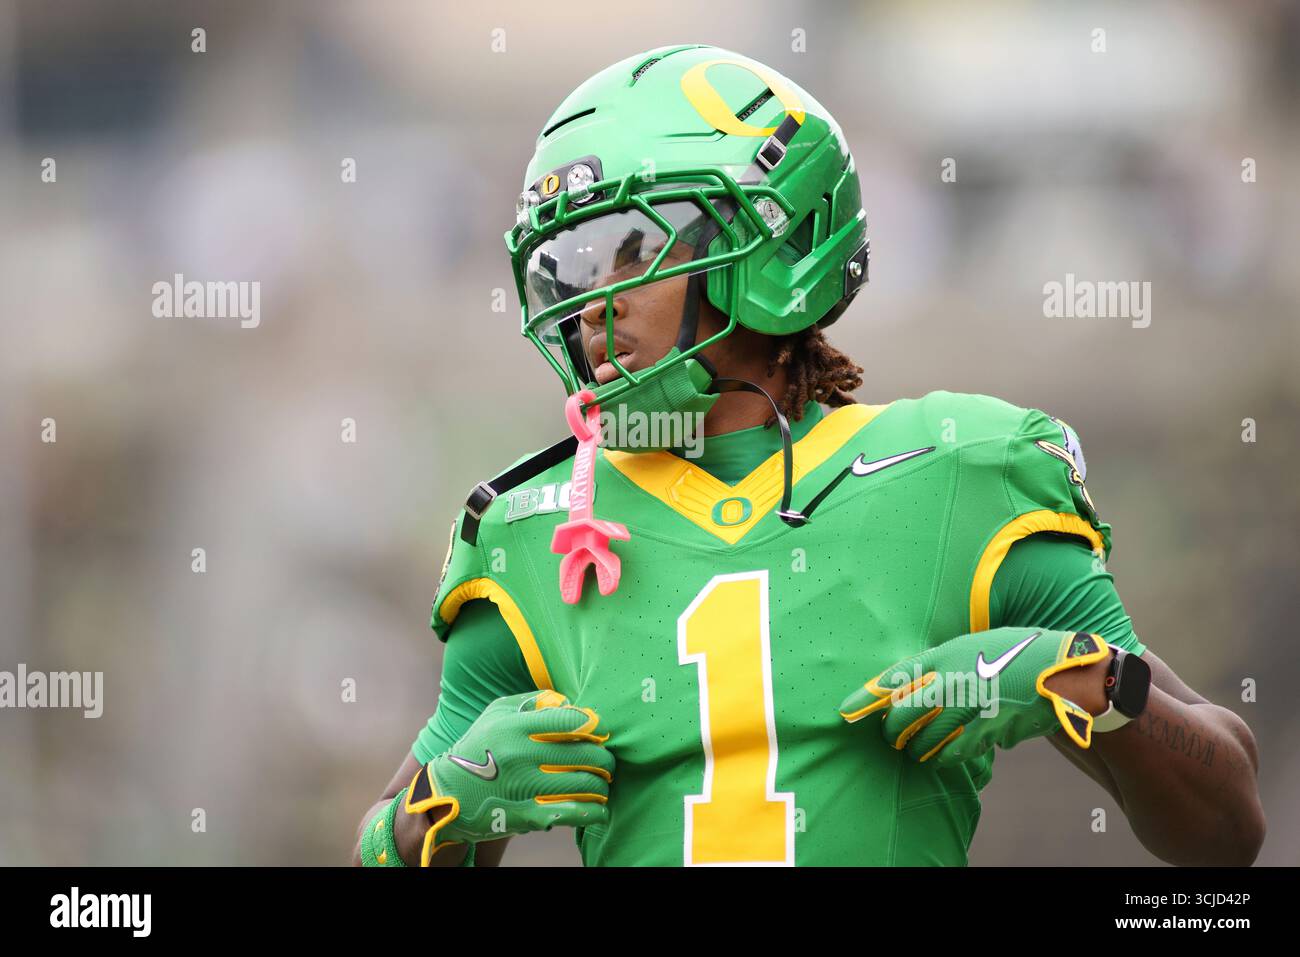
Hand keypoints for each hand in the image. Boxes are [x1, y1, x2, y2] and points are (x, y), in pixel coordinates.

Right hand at [405, 690, 613, 864]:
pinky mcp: (527, 816)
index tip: (598, 732)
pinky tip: (599, 808)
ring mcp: (524, 787)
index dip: (594, 726)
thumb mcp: (496, 713)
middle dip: (605, 758)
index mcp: (515, 726)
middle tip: (607, 761)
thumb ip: (533, 700)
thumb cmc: (478, 747)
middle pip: (584, 754)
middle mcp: (521, 755)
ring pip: (584, 784)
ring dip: (602, 784)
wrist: (445, 794)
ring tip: (603, 783)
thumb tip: (568, 702)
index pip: (571, 720)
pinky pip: (573, 813)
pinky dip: (594, 811)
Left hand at [838, 628, 1109, 765]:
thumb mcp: (969, 646)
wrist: (1060, 669)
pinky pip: (954, 753)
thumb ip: (938, 664)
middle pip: (903, 716)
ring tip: (914, 748)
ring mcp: (971, 708)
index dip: (867, 697)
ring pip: (925, 741)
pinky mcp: (989, 732)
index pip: (895, 678)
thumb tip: (907, 686)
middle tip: (889, 736)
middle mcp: (954, 681)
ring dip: (916, 748)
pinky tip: (943, 754)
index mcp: (947, 655)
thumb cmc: (1012, 653)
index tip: (845, 711)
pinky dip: (945, 756)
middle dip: (890, 731)